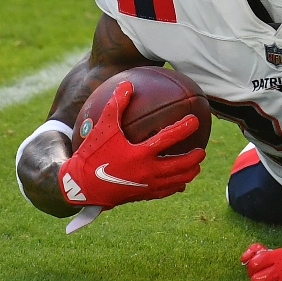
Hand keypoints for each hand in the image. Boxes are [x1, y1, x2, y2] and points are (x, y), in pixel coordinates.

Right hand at [58, 80, 204, 207]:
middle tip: (202, 150)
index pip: (168, 139)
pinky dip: (175, 187)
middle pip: (179, 165)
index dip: (183, 128)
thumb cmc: (91, 154)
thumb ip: (116, 105)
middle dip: (194, 157)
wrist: (80, 186)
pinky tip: (180, 184)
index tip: (195, 120)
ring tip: (196, 167)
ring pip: (176, 181)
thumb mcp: (103, 128)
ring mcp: (146, 186)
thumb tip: (127, 84)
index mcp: (140, 153)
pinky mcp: (141, 196)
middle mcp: (147, 171)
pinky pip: (164, 192)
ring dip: (189, 173)